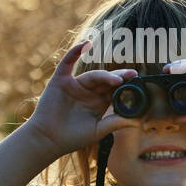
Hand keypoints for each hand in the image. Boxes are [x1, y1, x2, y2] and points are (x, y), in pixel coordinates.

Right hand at [23, 40, 140, 157]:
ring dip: (105, 75)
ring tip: (117, 80)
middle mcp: (88, 91)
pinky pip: (68, 63)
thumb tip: (137, 122)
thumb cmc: (73, 138)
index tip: (137, 83)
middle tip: (133, 74)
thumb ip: (115, 123)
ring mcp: (75, 84)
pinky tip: (86, 45)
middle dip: (120, 77)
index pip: (115, 90)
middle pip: (107, 80)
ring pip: (93, 75)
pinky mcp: (61, 80)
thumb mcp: (98, 131)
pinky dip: (75, 52)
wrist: (48, 140)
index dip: (126, 86)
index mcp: (98, 101)